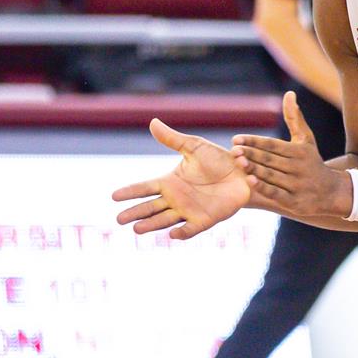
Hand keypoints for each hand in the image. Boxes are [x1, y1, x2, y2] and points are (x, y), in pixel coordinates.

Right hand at [111, 119, 250, 238]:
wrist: (244, 173)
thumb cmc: (219, 160)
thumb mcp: (194, 147)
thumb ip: (173, 139)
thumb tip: (153, 122)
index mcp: (170, 182)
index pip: (144, 188)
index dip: (130, 192)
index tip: (113, 196)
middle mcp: (176, 199)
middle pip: (150, 208)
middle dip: (135, 214)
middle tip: (119, 220)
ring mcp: (189, 210)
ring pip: (165, 219)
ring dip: (152, 225)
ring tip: (137, 229)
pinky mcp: (206, 219)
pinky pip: (192, 228)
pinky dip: (182, 232)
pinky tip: (172, 234)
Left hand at [232, 92, 353, 218]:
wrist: (331, 192)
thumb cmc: (312, 162)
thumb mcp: (306, 140)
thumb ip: (295, 118)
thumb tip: (289, 93)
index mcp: (299, 151)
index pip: (273, 145)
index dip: (254, 141)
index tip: (236, 139)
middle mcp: (299, 167)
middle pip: (270, 159)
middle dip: (251, 154)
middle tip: (233, 150)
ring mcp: (297, 185)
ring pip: (272, 175)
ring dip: (254, 168)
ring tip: (238, 162)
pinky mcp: (295, 202)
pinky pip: (276, 193)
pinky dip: (263, 187)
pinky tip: (249, 181)